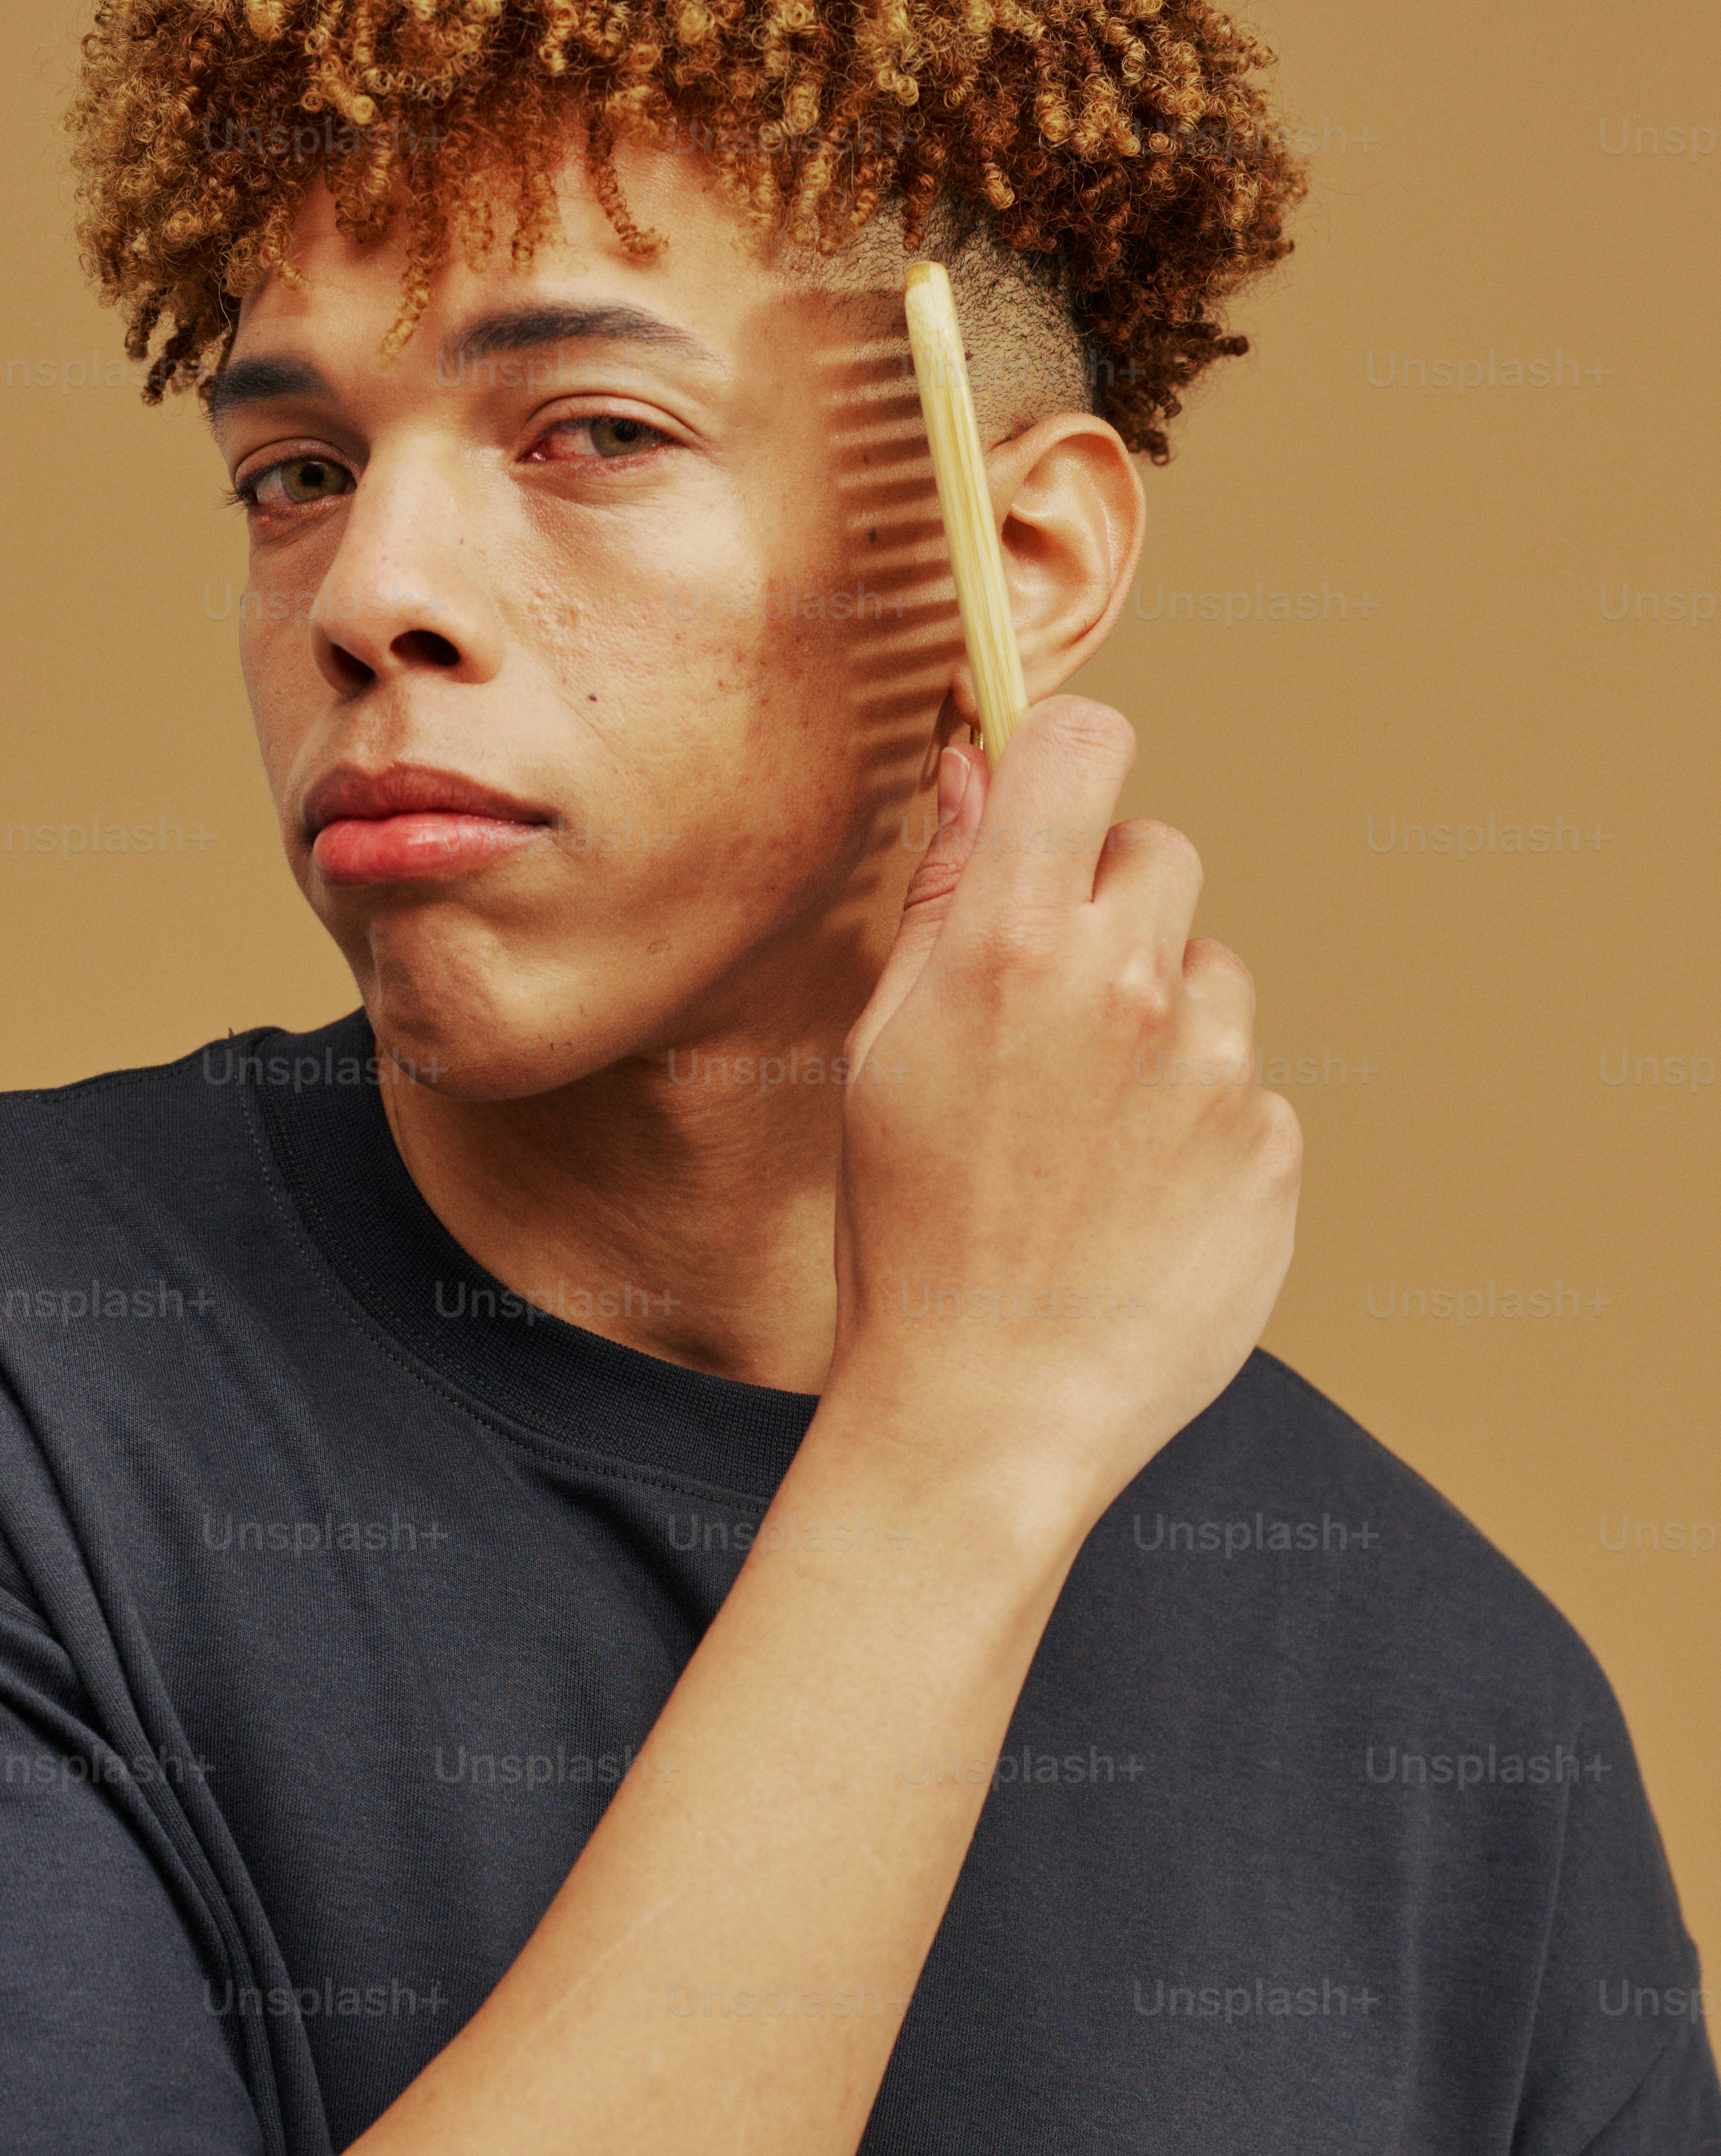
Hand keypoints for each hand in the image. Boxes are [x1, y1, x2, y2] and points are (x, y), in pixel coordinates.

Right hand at [828, 696, 1301, 1536]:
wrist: (987, 1410)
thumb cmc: (909, 1230)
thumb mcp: (882, 1049)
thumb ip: (942, 896)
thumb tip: (978, 767)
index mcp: (1009, 944)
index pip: (1084, 746)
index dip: (1067, 759)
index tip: (1051, 806)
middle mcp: (1125, 986)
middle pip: (1160, 852)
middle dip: (1113, 904)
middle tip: (1051, 1010)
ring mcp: (1214, 1068)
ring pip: (1210, 974)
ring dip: (1160, 1019)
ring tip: (1088, 1129)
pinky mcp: (1273, 1146)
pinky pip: (1246, 1083)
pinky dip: (1200, 1120)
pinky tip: (1135, 1193)